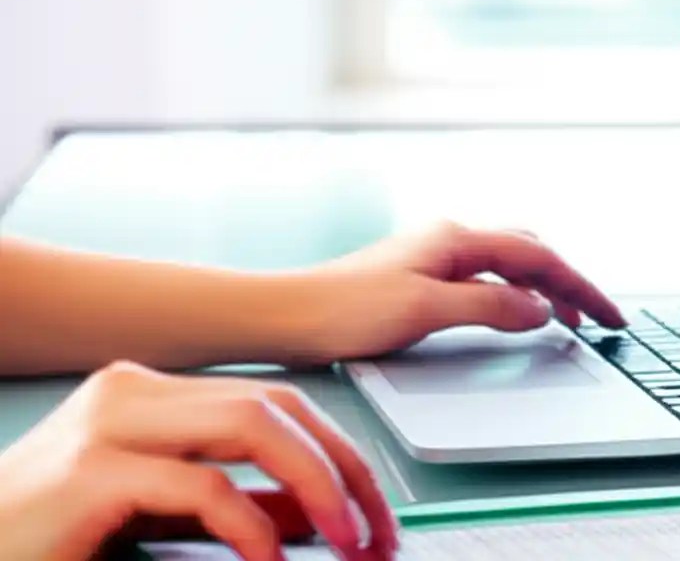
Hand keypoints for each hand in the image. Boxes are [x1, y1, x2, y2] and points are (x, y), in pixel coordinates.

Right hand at [0, 362, 396, 560]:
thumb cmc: (53, 538)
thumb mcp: (163, 516)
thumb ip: (238, 505)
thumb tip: (320, 510)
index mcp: (153, 394)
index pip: (276, 403)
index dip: (339, 454)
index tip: (374, 512)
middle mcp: (133, 391)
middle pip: (277, 406)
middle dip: (343, 468)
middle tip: (376, 533)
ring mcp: (108, 424)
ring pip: (252, 424)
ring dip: (317, 485)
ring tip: (346, 540)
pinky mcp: (87, 473)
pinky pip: (201, 487)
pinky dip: (253, 527)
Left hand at [298, 221, 626, 360]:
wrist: (286, 316)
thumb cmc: (344, 310)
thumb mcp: (426, 310)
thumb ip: (488, 306)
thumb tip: (538, 309)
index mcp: (456, 239)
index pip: (539, 260)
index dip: (581, 288)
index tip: (610, 318)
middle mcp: (449, 241)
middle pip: (530, 253)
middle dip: (569, 283)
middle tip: (597, 319)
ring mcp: (436, 258)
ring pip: (510, 265)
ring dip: (544, 289)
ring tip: (568, 319)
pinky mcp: (422, 279)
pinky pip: (488, 280)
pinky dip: (516, 296)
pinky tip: (516, 315)